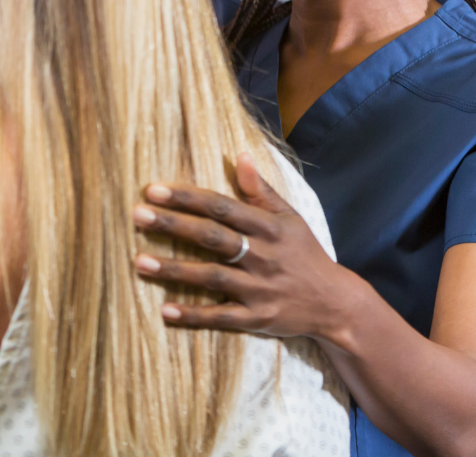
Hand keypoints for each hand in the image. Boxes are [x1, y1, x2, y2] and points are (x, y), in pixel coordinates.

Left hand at [132, 152, 351, 340]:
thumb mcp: (290, 217)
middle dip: (174, 225)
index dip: (187, 198)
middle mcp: (263, 256)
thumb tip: (240, 155)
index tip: (153, 189)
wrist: (338, 304)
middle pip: (212, 238)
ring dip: (174, 270)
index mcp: (268, 227)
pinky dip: (194, 315)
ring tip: (139, 261)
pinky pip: (222, 317)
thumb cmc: (305, 253)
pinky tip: (165, 310)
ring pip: (212, 277)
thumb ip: (260, 189)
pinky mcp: (258, 319)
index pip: (221, 207)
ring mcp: (260, 289)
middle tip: (137, 214)